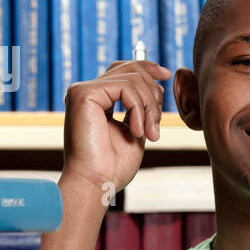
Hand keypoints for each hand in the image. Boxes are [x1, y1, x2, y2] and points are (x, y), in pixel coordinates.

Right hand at [61, 60, 170, 192]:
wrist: (97, 182)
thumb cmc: (113, 166)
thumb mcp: (135, 130)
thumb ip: (142, 108)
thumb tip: (157, 84)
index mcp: (97, 99)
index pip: (123, 70)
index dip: (147, 67)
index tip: (166, 74)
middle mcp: (87, 91)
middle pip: (130, 70)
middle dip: (153, 95)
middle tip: (156, 127)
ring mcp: (83, 91)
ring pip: (132, 79)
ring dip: (149, 108)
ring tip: (149, 134)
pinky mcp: (83, 94)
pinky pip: (125, 87)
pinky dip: (138, 110)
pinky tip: (137, 131)